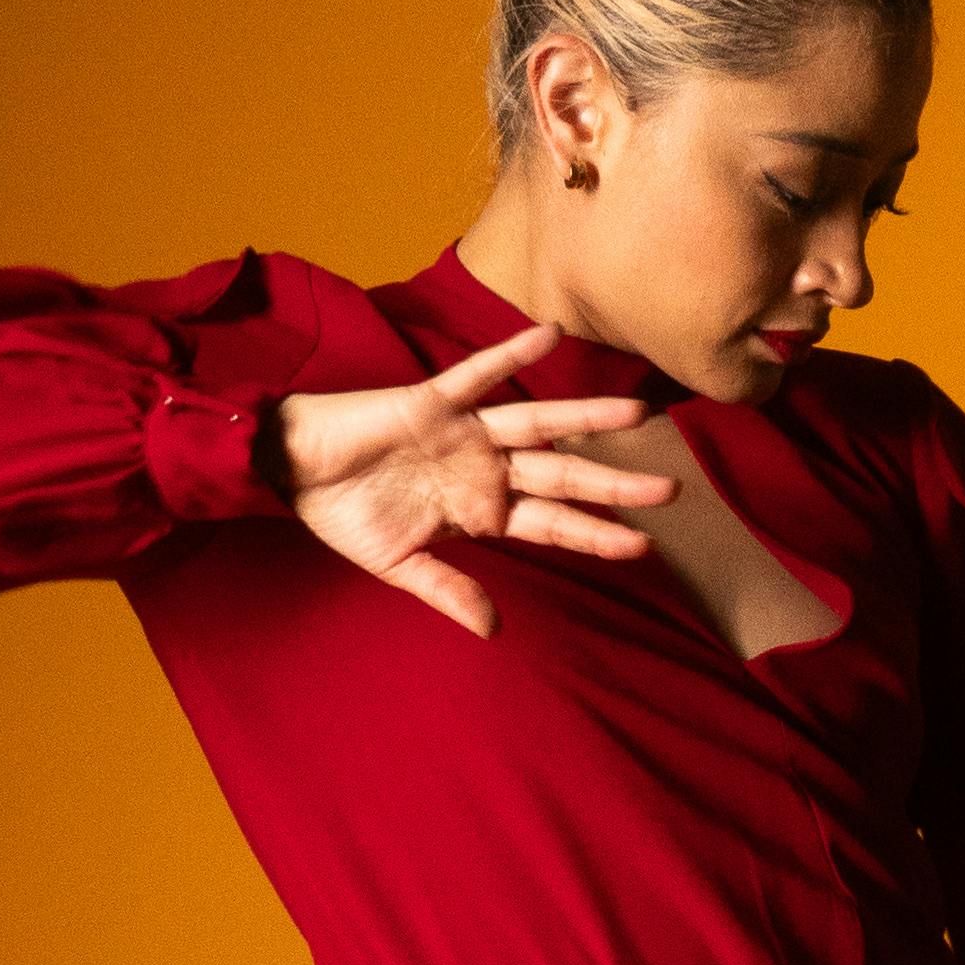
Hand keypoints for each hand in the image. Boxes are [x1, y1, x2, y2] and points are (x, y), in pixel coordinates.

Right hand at [277, 319, 675, 635]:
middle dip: (615, 483)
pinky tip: (551, 336)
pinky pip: (480, 374)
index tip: (643, 547)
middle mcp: (485, 468)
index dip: (595, 534)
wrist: (292, 473)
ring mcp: (464, 433)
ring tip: (636, 412)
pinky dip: (513, 355)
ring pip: (538, 422)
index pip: (553, 524)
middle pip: (563, 474)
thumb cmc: (343, 515)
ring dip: (586, 418)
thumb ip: (449, 591)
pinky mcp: (433, 402)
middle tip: (672, 489)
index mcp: (481, 510)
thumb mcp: (400, 566)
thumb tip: (494, 628)